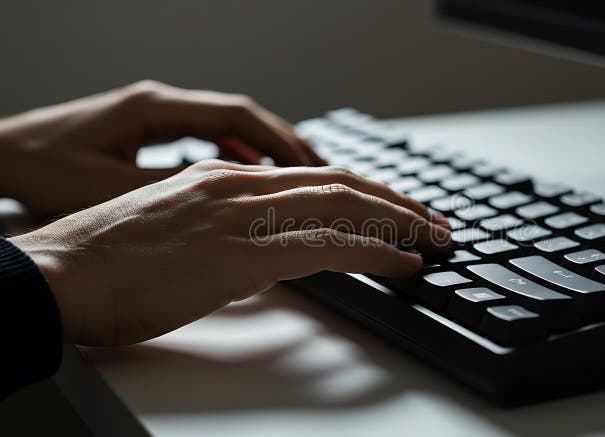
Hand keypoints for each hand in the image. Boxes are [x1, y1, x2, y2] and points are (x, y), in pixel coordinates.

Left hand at [0, 80, 324, 213]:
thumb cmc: (43, 173)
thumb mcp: (118, 190)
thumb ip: (181, 192)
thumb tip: (236, 209)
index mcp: (155, 109)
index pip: (240, 119)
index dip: (285, 144)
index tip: (320, 168)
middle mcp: (159, 106)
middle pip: (244, 120)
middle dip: (288, 146)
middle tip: (329, 173)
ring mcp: (152, 119)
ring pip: (228, 131)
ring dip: (266, 153)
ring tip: (302, 177)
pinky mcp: (145, 137)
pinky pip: (207, 143)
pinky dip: (236, 159)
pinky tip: (250, 179)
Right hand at [10, 160, 450, 345]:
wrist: (58, 275)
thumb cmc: (110, 262)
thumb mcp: (182, 234)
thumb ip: (230, 236)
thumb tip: (268, 259)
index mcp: (225, 178)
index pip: (315, 176)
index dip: (365, 191)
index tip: (397, 208)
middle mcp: (239, 186)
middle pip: (341, 184)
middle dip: (397, 201)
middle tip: (435, 220)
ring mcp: (240, 216)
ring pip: (343, 207)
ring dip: (399, 222)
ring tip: (435, 238)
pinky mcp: (239, 254)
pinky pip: (325, 248)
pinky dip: (374, 252)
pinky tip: (402, 261)